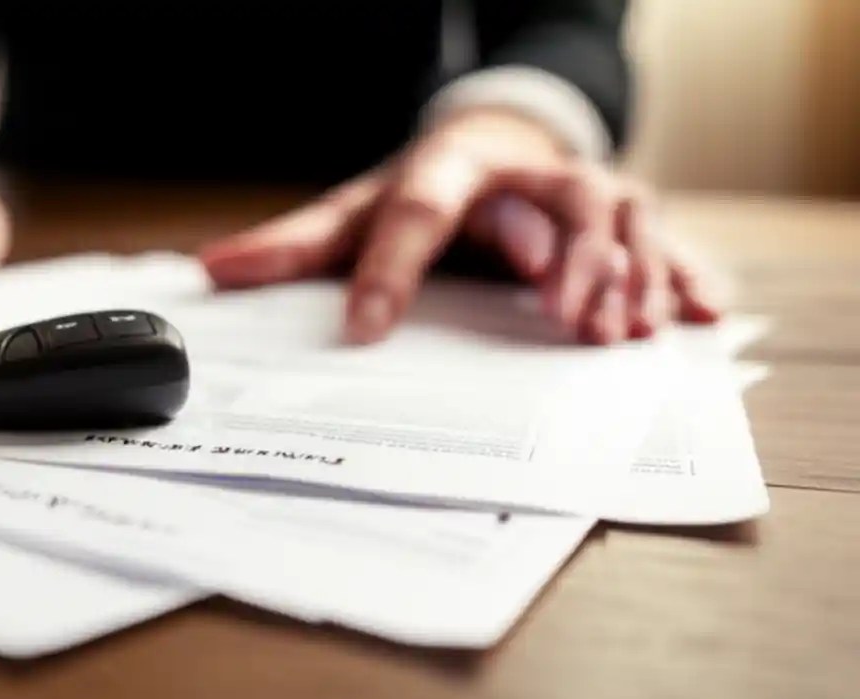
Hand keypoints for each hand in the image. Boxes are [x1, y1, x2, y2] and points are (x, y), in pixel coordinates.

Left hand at [199, 110, 722, 344]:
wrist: (494, 148)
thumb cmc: (422, 191)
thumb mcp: (356, 210)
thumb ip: (293, 245)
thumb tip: (210, 270)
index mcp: (448, 170)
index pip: (416, 211)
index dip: (390, 270)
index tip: (365, 330)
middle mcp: (527, 176)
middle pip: (558, 203)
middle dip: (565, 259)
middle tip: (564, 321)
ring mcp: (584, 194)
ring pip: (623, 220)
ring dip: (630, 276)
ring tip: (628, 334)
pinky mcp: (623, 221)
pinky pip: (666, 242)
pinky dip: (685, 277)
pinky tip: (704, 318)